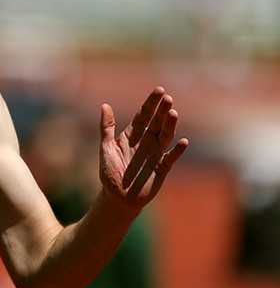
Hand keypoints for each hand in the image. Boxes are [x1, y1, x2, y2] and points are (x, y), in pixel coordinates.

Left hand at [98, 87, 188, 212]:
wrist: (117, 197)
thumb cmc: (109, 173)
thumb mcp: (105, 149)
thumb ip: (106, 128)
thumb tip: (104, 105)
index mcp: (132, 135)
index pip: (144, 115)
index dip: (151, 103)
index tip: (159, 90)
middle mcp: (146, 142)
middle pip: (157, 123)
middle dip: (162, 111)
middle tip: (168, 98)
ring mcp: (155, 154)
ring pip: (166, 136)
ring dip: (171, 126)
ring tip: (174, 114)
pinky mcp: (162, 168)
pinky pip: (171, 157)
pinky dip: (177, 150)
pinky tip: (182, 142)